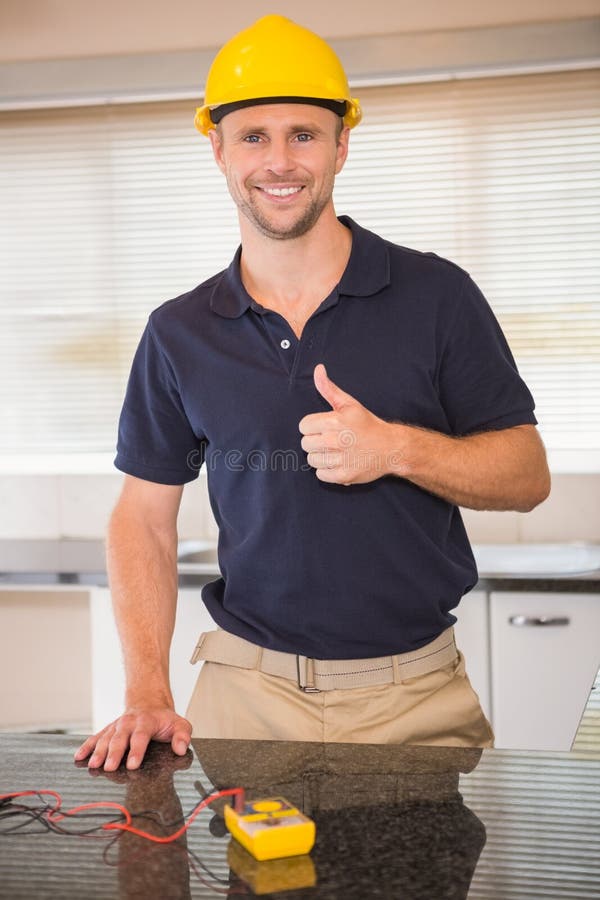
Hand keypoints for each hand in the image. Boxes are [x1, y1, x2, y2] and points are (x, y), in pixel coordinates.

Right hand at [74, 707, 191, 771]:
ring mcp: (116, 726)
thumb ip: (183, 735)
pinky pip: (95, 737)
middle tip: (109, 767)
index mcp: (146, 721)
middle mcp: (129, 723)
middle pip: (120, 738)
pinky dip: (86, 746)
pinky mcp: (108, 730)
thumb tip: (181, 748)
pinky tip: (79, 756)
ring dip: (98, 751)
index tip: (133, 765)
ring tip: (93, 765)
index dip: (137, 750)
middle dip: (114, 753)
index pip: (141, 736)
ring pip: (105, 738)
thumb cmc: (164, 720)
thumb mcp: (179, 724)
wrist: (149, 704)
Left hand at [299, 363, 403, 484]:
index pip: (303, 426)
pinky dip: (328, 471)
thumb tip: (318, 369)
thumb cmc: (368, 425)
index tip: (325, 428)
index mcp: (334, 421)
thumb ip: (329, 388)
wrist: (391, 448)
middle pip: (305, 444)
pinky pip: (320, 475)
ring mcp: (340, 460)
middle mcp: (336, 440)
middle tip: (332, 440)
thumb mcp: (350, 404)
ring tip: (336, 452)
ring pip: (312, 460)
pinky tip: (339, 463)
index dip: (313, 426)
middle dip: (316, 441)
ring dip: (321, 457)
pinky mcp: (344, 476)